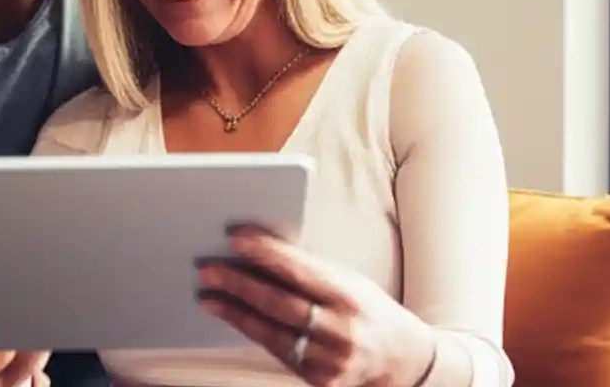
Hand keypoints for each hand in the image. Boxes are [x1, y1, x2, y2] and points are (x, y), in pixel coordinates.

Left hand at [197, 227, 435, 385]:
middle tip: (208, 269)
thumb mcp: (348, 281)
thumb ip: (311, 271)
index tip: (235, 238)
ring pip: (272, 332)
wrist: (401, 358)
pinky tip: (233, 317)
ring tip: (208, 295)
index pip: (300, 270)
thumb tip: (260, 251)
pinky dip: (252, 331)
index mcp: (349, 295)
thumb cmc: (367, 309)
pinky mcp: (318, 380)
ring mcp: (329, 360)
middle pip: (279, 303)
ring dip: (235, 312)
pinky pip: (277, 352)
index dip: (265, 253)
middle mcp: (341, 330)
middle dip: (239, 284)